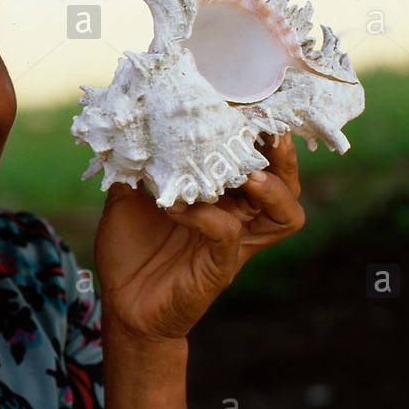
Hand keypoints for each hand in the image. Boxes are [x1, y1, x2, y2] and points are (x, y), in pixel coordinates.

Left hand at [94, 132, 304, 342]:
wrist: (121, 305)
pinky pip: (229, 235)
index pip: (260, 163)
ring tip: (250, 173)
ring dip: (272, 188)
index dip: (263, 137)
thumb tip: (132, 126)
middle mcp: (237, 219)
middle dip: (284, 156)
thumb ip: (138, 167)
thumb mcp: (129, 200)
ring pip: (283, 215)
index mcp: (223, 199)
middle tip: (269, 130)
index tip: (252, 103)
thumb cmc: (130, 253)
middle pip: (287, 184)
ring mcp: (232, 245)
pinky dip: (208, 216)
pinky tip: (179, 206)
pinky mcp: (219, 269)